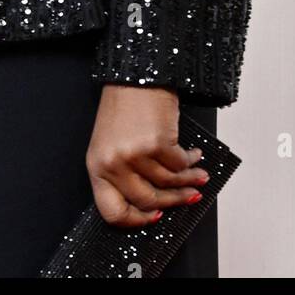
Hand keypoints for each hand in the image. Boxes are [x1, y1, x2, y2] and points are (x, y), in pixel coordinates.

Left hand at [86, 84, 209, 226]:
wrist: (134, 74)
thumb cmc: (122, 107)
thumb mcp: (110, 144)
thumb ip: (121, 174)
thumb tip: (150, 202)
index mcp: (97, 167)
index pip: (112, 212)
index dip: (136, 220)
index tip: (153, 217)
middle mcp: (113, 163)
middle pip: (147, 201)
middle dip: (172, 201)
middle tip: (187, 197)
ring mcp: (135, 154)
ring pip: (168, 183)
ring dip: (189, 181)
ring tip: (198, 175)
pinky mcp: (157, 143)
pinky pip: (180, 164)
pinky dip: (191, 162)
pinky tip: (194, 156)